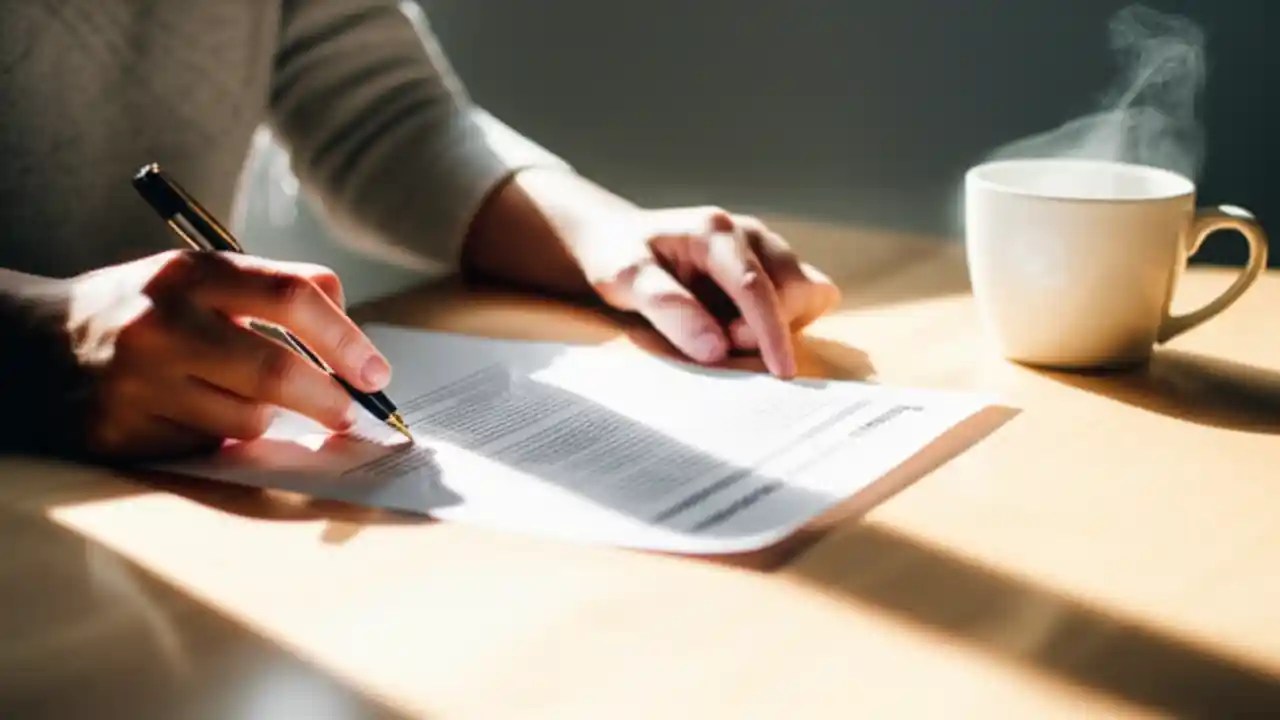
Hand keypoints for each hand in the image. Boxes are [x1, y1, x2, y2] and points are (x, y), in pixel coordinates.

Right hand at [30, 251, 389, 459]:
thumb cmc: (146, 309)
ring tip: (240, 397)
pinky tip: (191, 413)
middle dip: (329, 400)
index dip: (347, 339)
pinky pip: (209, 445)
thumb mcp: (199, 277)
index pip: (292, 297)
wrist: (34, 343)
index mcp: (192, 272)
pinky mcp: (122, 430)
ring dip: (267, 417)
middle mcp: (164, 322)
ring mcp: (139, 380)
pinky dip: (222, 436)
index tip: (376, 372)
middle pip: (278, 371)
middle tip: (351, 413)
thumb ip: (273, 292)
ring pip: (249, 417)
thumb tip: (354, 335)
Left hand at [581, 206, 840, 377]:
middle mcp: (750, 233)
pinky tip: (748, 322)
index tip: (780, 373)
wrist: (619, 237)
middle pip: (793, 288)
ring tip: (730, 329)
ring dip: (779, 322)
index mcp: (715, 231)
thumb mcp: (627, 280)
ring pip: (805, 291)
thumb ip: (670, 309)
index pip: (754, 285)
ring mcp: (766, 246)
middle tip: (722, 339)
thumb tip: (716, 349)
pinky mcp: (773, 264)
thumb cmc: (618, 257)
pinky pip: (806, 293)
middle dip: (767, 327)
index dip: (770, 332)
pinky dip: (787, 316)